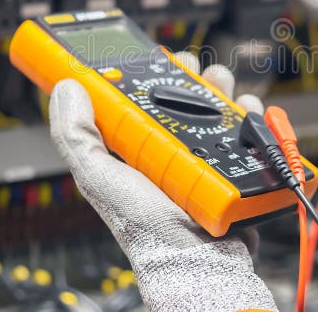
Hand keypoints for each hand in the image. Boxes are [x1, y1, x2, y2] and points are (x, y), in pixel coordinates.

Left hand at [48, 52, 275, 311]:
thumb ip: (75, 136)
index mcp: (137, 147)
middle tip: (190, 67)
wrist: (197, 261)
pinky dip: (252, 114)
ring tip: (222, 85)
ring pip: (217, 105)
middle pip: (182, 95)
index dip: (146, 72)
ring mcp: (206, 157)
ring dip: (222, 87)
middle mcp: (172, 149)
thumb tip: (66, 88)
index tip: (153, 55)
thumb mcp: (98, 178)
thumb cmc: (146, 227)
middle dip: (189, 74)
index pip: (140, 96)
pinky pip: (247, 130)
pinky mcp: (236, 166)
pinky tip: (248, 111)